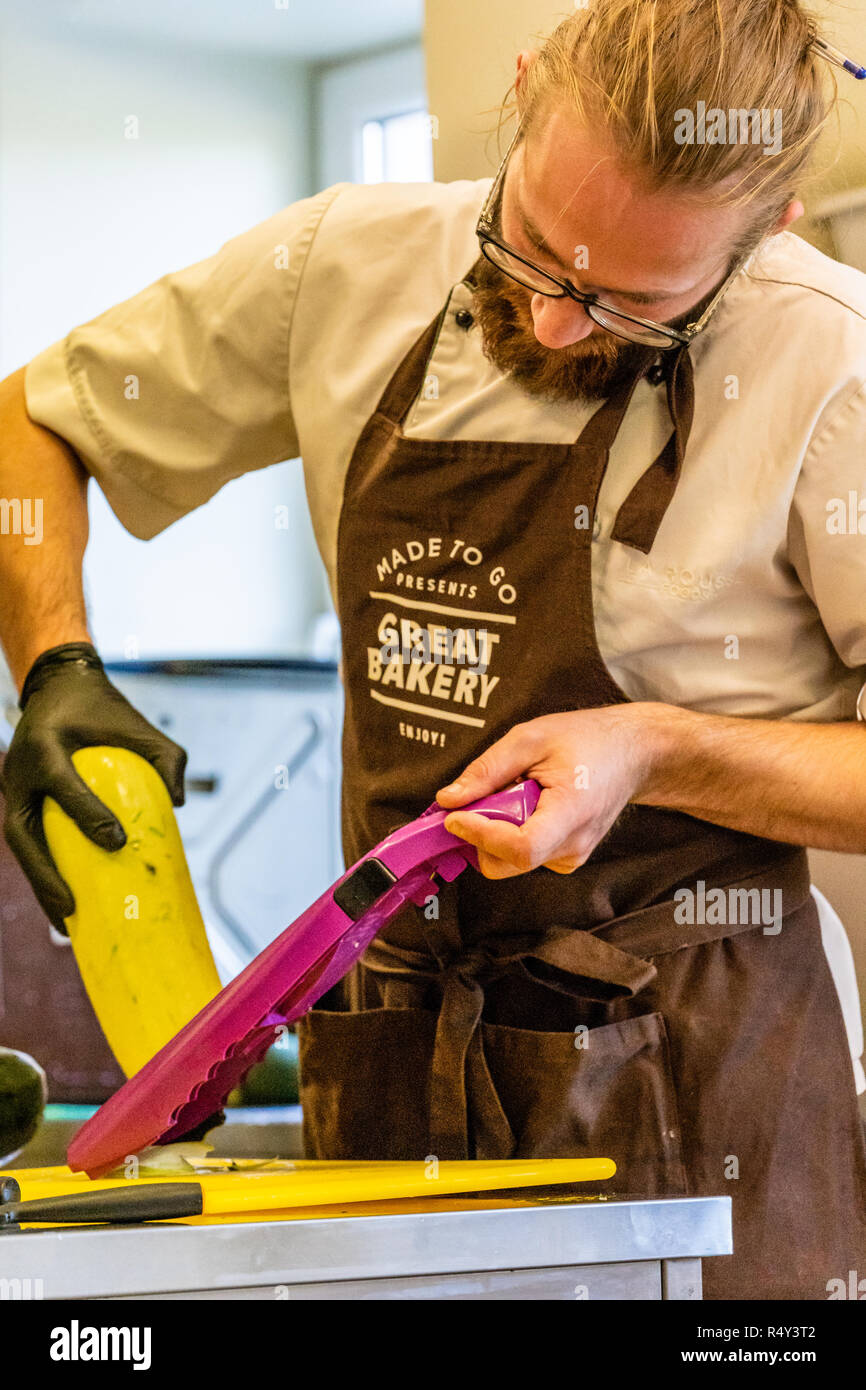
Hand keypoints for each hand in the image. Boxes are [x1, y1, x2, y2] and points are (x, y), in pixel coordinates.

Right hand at [1, 643, 187, 931]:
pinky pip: (30, 845)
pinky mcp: (21, 804)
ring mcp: (16, 791)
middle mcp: (20, 772)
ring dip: (41, 886)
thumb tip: (176, 803)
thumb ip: (164, 755)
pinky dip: (45, 874)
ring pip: (22, 848)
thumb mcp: (136, 722)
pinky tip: (65, 905)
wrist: (59, 690)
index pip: (63, 784)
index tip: (116, 841)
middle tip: (71, 910)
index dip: (86, 814)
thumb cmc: (101, 709)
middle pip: (23, 836)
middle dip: (44, 876)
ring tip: (66, 923)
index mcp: (46, 745)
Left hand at [435, 706, 659, 879]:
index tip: (455, 816)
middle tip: (483, 796)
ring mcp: (572, 856)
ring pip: (510, 860)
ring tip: (517, 792)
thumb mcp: (531, 739)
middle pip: (506, 862)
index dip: (481, 836)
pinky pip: (522, 855)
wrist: (632, 752)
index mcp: (571, 813)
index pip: (520, 848)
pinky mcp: (566, 857)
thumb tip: (448, 800)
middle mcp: (574, 846)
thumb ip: (487, 770)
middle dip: (481, 833)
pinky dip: (510, 833)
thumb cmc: (587, 740)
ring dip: (496, 830)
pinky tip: (528, 804)